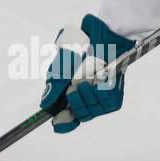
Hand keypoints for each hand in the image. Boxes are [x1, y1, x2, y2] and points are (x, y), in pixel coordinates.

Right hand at [39, 14, 135, 133]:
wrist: (104, 36)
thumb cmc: (82, 47)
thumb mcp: (63, 65)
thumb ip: (55, 85)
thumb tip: (45, 104)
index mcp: (70, 94)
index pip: (67, 118)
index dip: (63, 123)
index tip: (56, 125)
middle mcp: (86, 100)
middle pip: (79, 114)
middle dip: (75, 102)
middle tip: (74, 87)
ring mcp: (101, 100)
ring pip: (91, 109)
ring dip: (88, 93)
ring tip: (90, 77)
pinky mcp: (114, 97)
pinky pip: (105, 100)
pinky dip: (101, 88)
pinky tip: (100, 77)